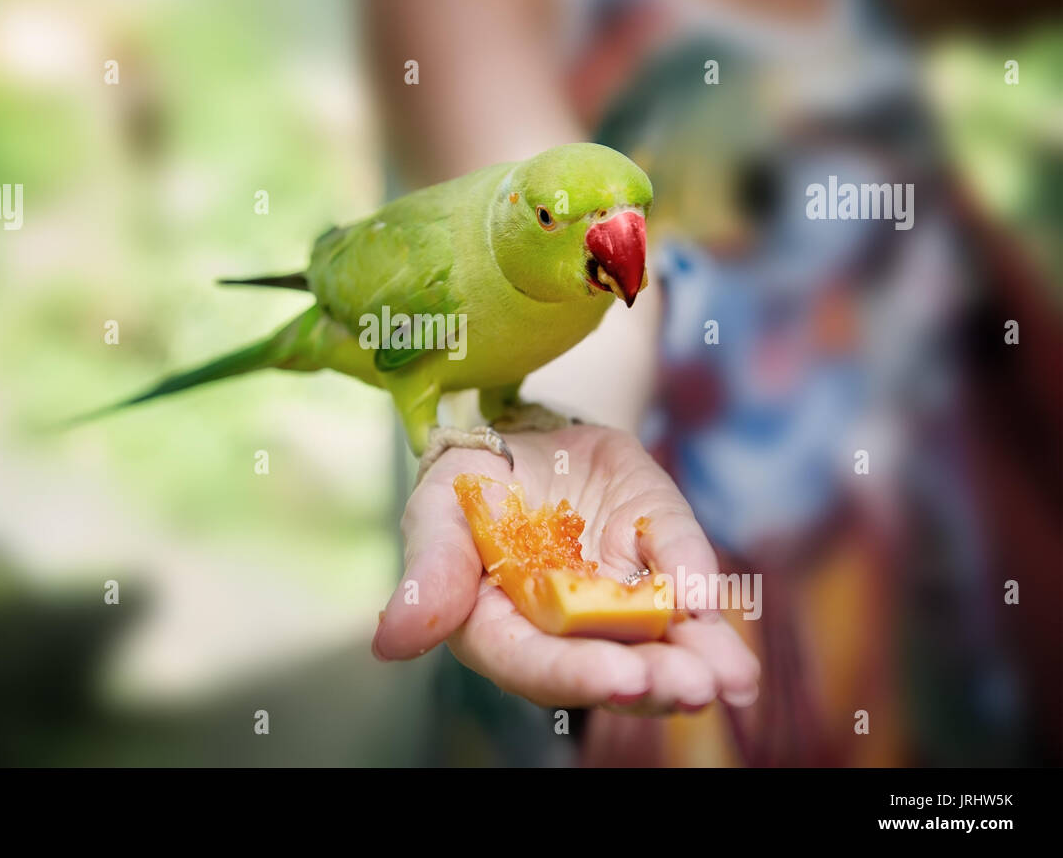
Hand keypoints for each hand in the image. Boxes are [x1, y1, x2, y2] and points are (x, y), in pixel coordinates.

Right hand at [373, 424, 759, 713]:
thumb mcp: (437, 511)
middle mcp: (565, 625)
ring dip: (696, 661)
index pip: (534, 662)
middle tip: (695, 686)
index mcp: (500, 625)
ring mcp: (616, 593)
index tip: (622, 677)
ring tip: (728, 678)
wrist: (516, 432)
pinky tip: (723, 614)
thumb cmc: (465, 481)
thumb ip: (428, 574)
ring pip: (657, 640)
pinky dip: (703, 591)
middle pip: (609, 665)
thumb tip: (388, 643)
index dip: (576, 674)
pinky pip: (680, 574)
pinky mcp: (653, 553)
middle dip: (653, 679)